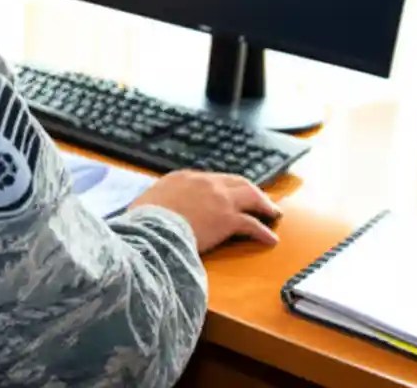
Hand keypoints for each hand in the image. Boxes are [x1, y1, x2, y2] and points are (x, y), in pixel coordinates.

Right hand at [129, 171, 281, 252]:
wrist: (152, 228)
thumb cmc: (143, 220)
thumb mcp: (147, 202)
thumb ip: (158, 202)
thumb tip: (150, 211)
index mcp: (184, 177)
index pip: (212, 178)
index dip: (226, 186)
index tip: (231, 193)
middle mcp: (205, 182)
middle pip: (237, 182)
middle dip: (252, 191)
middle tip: (261, 199)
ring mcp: (219, 199)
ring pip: (251, 196)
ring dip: (264, 205)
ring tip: (273, 213)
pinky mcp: (228, 219)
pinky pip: (253, 224)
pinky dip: (263, 232)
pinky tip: (270, 239)